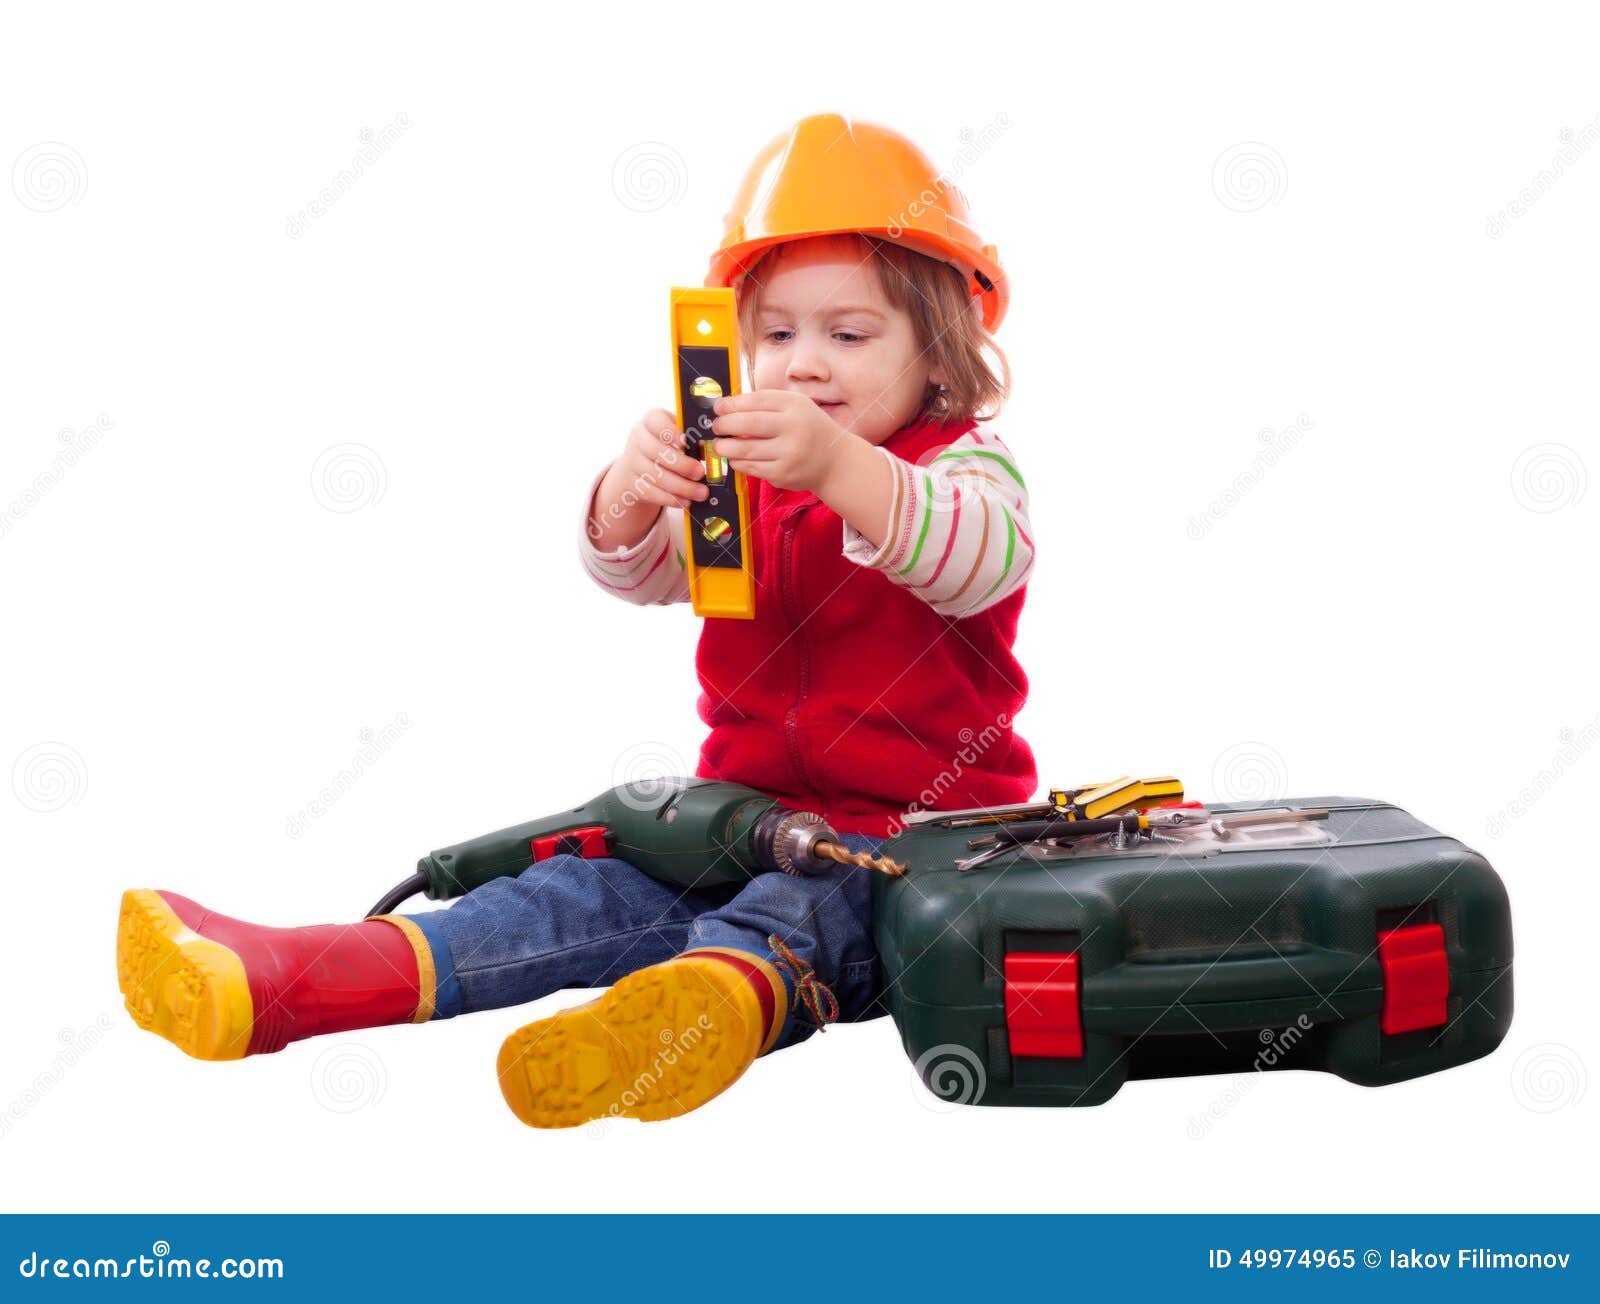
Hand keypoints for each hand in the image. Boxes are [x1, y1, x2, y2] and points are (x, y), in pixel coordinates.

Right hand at [610, 408, 708, 510]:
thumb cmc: (666, 446)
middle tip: (701, 473)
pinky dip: (670, 499)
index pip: (655, 421)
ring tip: (701, 492)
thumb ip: (692, 439)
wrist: (638, 466)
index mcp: (650, 421)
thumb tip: (711, 449)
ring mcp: (632, 462)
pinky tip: (686, 501)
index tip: (685, 441)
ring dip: (682, 486)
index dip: (669, 431)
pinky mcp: (632, 483)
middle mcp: (638, 439)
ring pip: (656, 475)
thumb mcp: (676, 436)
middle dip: (681, 464)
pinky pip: (651, 492)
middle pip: (656, 451)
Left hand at [709, 391, 852, 493]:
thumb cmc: (809, 429)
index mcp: (795, 406)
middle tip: (716, 426)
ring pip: (746, 449)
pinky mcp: (783, 474)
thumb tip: (728, 407)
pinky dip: (738, 462)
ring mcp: (788, 453)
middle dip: (725, 424)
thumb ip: (766, 404)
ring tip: (719, 444)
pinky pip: (751, 468)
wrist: (835, 462)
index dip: (732, 404)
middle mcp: (793, 428)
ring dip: (725, 447)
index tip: (718, 407)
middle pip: (749, 423)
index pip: (756, 401)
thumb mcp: (796, 407)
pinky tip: (735, 458)